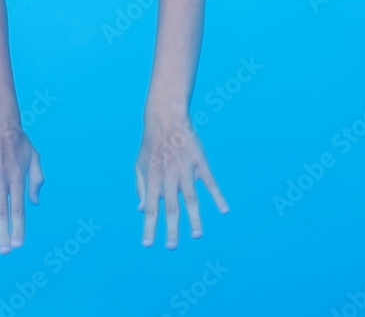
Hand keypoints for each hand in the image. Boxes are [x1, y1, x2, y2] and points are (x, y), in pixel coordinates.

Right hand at [0, 118, 43, 253]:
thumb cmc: (19, 141)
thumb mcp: (34, 157)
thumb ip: (36, 180)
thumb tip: (35, 204)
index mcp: (18, 177)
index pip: (19, 208)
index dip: (18, 227)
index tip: (18, 244)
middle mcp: (2, 177)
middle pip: (2, 211)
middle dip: (3, 233)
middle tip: (4, 252)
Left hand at [135, 113, 227, 248]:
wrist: (165, 117)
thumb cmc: (151, 144)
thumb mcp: (140, 165)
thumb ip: (141, 188)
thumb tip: (141, 210)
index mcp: (153, 179)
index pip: (151, 208)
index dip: (149, 226)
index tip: (148, 245)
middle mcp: (168, 176)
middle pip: (171, 207)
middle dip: (172, 228)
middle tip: (172, 247)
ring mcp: (185, 169)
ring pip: (190, 198)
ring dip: (194, 218)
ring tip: (197, 236)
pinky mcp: (200, 162)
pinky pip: (210, 182)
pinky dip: (217, 196)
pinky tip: (224, 210)